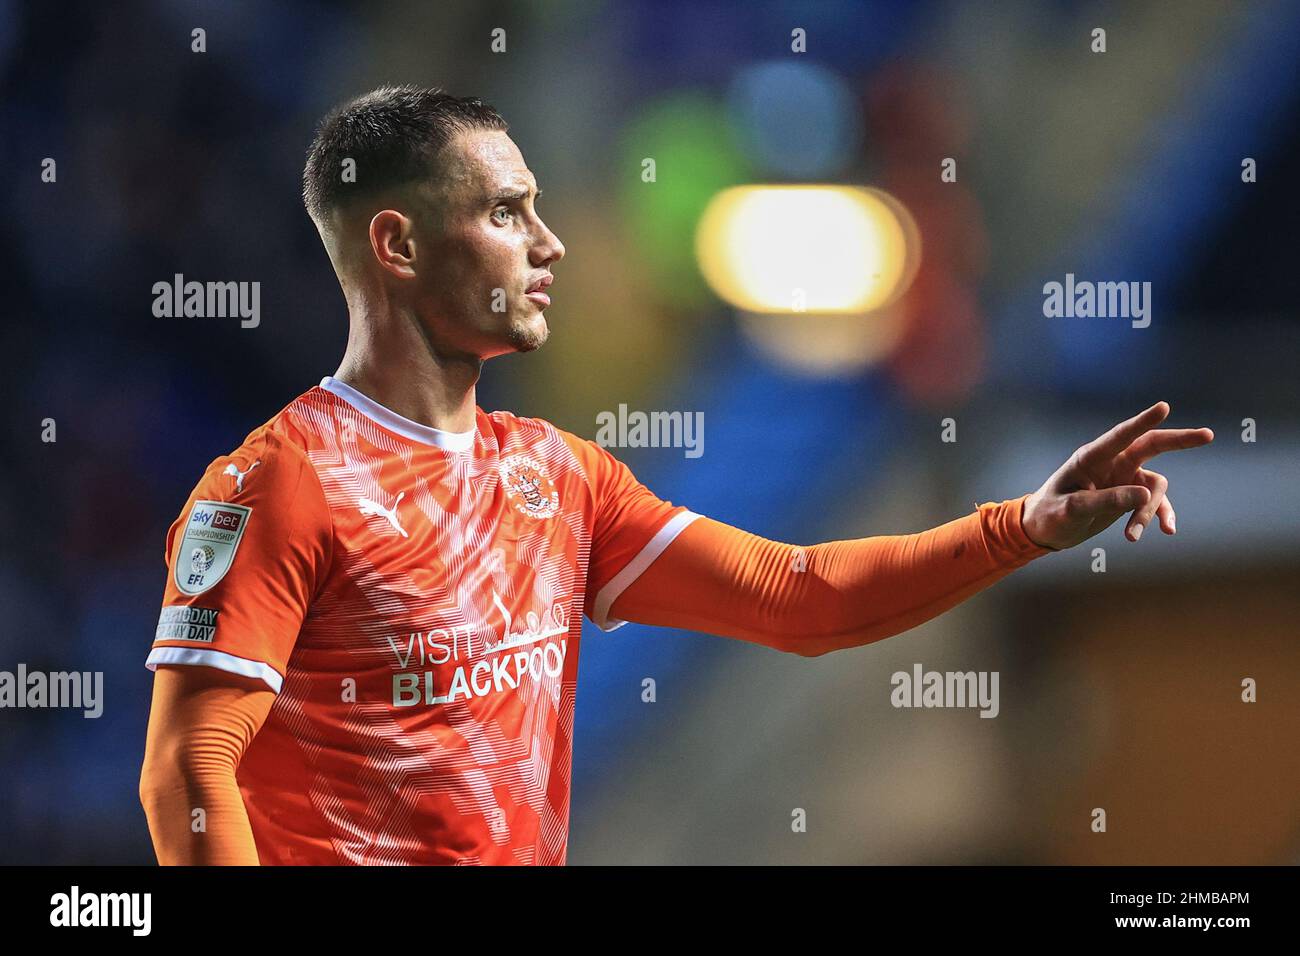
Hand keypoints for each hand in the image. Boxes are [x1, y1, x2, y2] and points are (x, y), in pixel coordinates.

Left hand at [1021, 402, 1213, 550]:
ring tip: (1131, 536)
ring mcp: (1122, 478)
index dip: (1142, 422)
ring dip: (1149, 511)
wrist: (1045, 529)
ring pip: (1153, 487)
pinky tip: (1167, 531)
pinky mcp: (1129, 495)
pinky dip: (1159, 516)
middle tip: (1208, 436)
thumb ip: (1107, 500)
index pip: (1120, 436)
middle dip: (1179, 441)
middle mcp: (1110, 463)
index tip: (1164, 407)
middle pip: (1150, 446)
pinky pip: (1153, 503)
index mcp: (1090, 458)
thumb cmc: (1051, 513)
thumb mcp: (1073, 510)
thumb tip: (1146, 496)